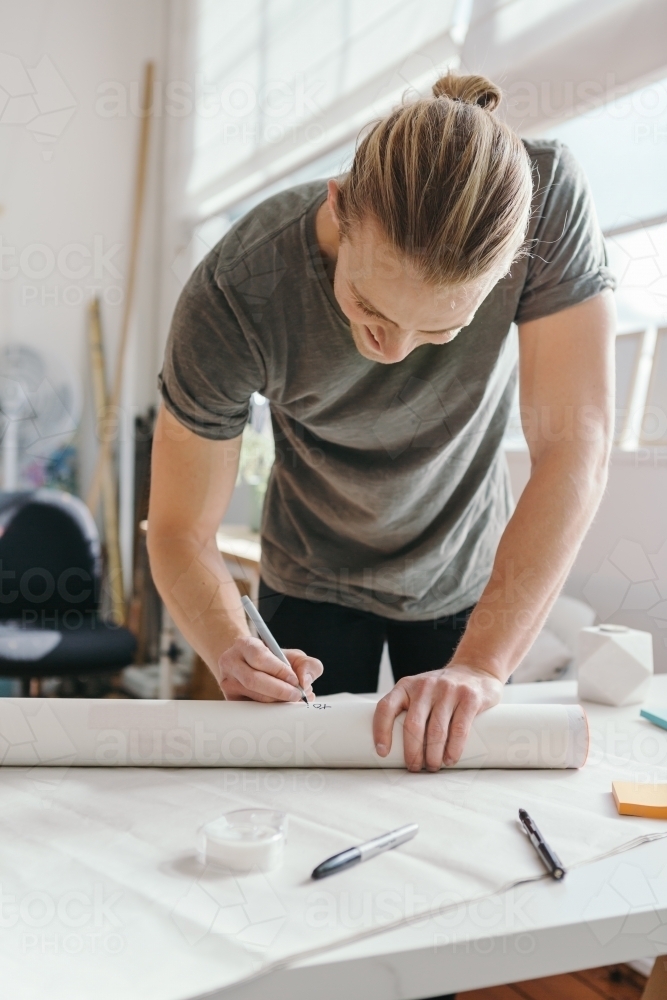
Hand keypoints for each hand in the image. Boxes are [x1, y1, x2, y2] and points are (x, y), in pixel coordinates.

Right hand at [218, 637, 323, 701]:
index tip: (295, 680)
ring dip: (277, 702)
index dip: (279, 671)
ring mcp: (227, 684)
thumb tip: (305, 682)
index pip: (260, 657)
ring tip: (294, 700)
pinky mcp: (231, 702)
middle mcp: (231, 663)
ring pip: (253, 697)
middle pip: (253, 680)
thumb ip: (307, 665)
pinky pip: (251, 711)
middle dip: (280, 690)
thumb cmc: (276, 662)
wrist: (251, 667)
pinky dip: (270, 712)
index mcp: (245, 645)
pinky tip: (282, 707)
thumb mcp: (294, 657)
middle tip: (297, 695)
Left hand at [373, 664, 503, 771]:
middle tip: (414, 768)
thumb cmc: (441, 689)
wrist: (475, 669)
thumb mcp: (419, 690)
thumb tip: (393, 748)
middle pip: (413, 725)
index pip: (386, 707)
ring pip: (436, 731)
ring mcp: (448, 690)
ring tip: (432, 767)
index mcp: (406, 685)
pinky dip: (453, 749)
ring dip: (433, 756)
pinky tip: (450, 759)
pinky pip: (459, 729)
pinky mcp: (469, 698)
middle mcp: (425, 686)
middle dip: (412, 753)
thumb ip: (407, 709)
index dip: (381, 731)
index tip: (382, 753)